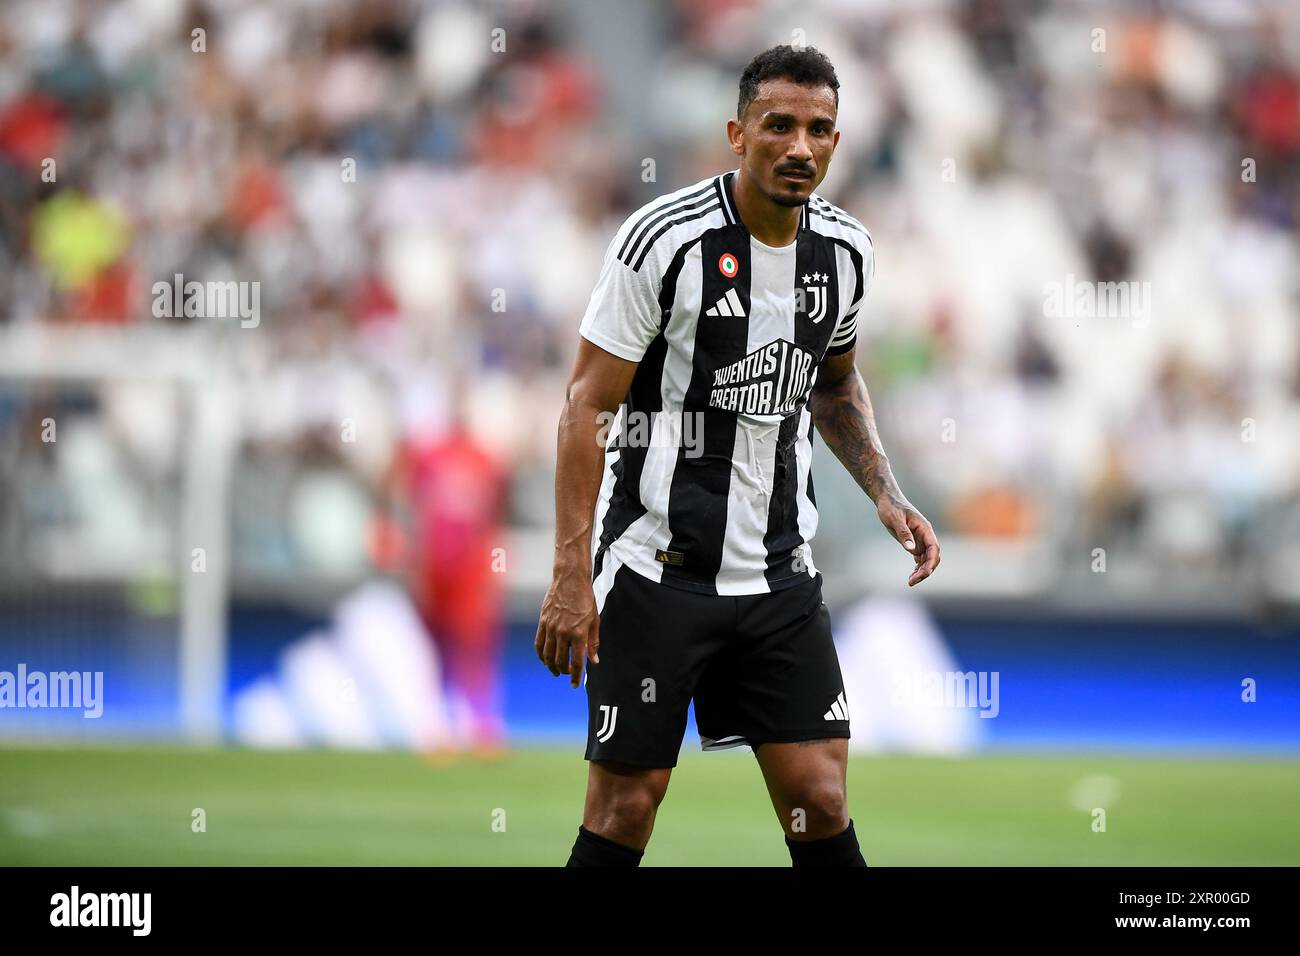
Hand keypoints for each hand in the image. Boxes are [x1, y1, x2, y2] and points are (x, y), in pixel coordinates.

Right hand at [534, 568, 599, 687]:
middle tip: (566, 674)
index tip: (574, 685)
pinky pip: (539, 644)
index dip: (575, 677)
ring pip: (548, 655)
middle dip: (563, 672)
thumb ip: (593, 643)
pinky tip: (544, 659)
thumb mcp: (595, 620)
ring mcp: (551, 628)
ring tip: (555, 671)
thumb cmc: (585, 599)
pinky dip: (541, 655)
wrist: (570, 580)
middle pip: (560, 661)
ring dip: (551, 666)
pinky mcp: (542, 622)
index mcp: (579, 634)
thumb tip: (594, 661)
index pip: (576, 663)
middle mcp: (563, 633)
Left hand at [877, 497, 940, 586]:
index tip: (923, 573)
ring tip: (911, 581)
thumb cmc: (891, 507)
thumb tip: (911, 549)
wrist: (887, 501)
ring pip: (927, 559)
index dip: (931, 562)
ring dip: (922, 571)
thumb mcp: (895, 519)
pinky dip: (918, 567)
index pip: (934, 547)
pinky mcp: (914, 542)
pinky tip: (912, 576)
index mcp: (924, 528)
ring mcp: (921, 540)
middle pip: (932, 556)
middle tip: (912, 581)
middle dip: (926, 570)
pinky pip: (920, 558)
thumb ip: (904, 533)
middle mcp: (925, 535)